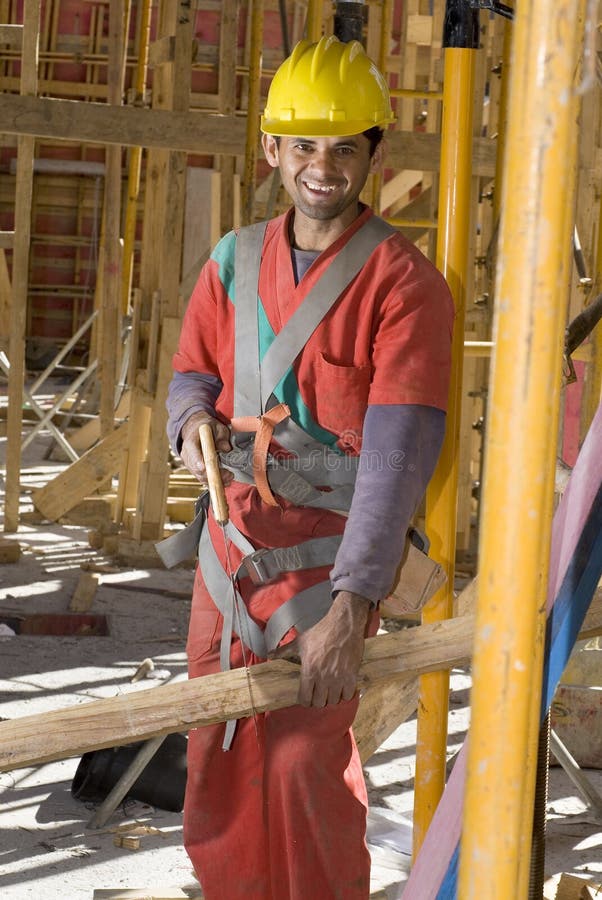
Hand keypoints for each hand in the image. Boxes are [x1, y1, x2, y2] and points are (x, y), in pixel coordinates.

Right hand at [180, 412, 232, 484]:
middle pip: (198, 470)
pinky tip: (224, 481)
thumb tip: (226, 448)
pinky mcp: (193, 469)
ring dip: (215, 480)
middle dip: (214, 475)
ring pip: (200, 477)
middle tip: (229, 475)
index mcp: (191, 442)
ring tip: (229, 479)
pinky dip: (212, 481)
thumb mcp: (216, 426)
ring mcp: (189, 463)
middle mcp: (187, 455)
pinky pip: (202, 478)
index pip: (194, 455)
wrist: (193, 428)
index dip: (200, 463)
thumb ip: (222, 436)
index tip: (209, 469)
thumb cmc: (205, 428)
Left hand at [271, 591, 369, 706]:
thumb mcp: (300, 641)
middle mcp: (323, 677)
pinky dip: (345, 694)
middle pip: (320, 703)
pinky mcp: (352, 676)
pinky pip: (348, 695)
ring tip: (330, 690)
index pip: (305, 699)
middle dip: (318, 700)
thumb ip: (284, 651)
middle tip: (319, 693)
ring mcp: (338, 678)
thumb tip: (269, 655)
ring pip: (334, 701)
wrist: (343, 624)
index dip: (305, 700)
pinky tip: (342, 687)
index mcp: (309, 670)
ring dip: (331, 697)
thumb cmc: (321, 632)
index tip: (306, 697)